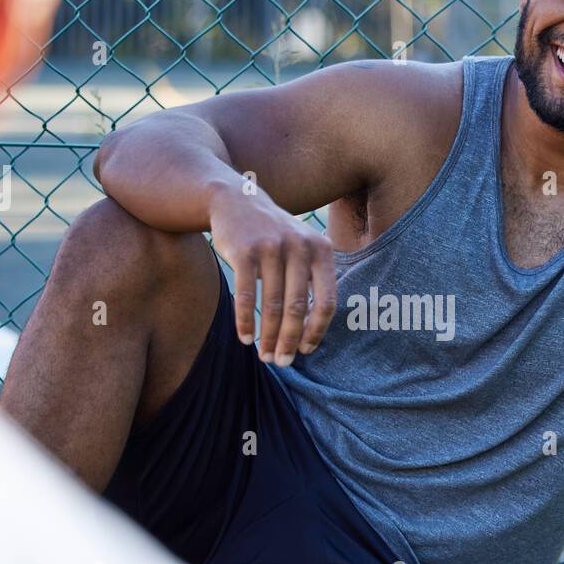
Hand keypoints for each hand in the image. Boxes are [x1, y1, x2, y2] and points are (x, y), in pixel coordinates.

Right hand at [208, 181, 336, 364]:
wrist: (235, 201)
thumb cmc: (273, 236)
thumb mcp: (301, 248)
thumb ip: (311, 282)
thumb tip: (310, 332)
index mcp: (321, 249)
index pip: (327, 301)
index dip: (317, 331)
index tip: (306, 351)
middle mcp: (300, 246)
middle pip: (298, 307)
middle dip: (290, 340)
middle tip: (282, 362)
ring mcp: (271, 247)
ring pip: (273, 305)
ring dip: (268, 336)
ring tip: (264, 355)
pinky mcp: (244, 250)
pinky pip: (246, 295)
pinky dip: (246, 321)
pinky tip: (245, 338)